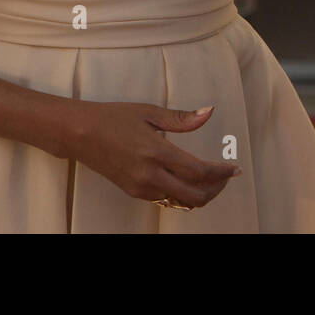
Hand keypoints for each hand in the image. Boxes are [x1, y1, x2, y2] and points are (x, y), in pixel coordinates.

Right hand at [67, 101, 240, 207]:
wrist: (79, 134)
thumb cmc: (114, 117)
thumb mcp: (149, 112)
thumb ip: (182, 118)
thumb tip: (209, 112)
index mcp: (156, 153)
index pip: (199, 172)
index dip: (222, 173)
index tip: (235, 168)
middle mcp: (149, 176)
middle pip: (194, 196)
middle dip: (216, 189)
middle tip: (226, 176)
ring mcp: (141, 187)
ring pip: (180, 202)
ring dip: (200, 194)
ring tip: (212, 178)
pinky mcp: (134, 192)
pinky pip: (166, 200)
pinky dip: (183, 194)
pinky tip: (189, 180)